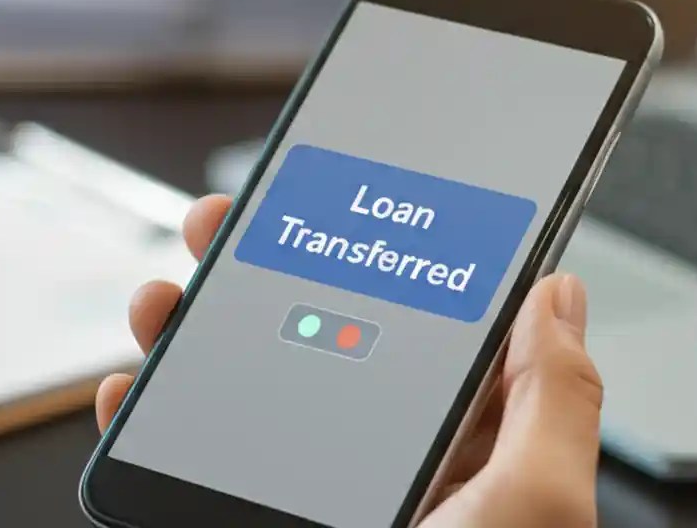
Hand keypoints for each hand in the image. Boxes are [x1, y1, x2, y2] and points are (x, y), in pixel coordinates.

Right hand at [97, 195, 603, 527]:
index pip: (444, 338)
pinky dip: (157, 418)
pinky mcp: (259, 519)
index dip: (400, 262)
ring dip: (201, 335)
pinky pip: (202, 465)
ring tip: (167, 294)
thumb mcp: (534, 514)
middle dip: (272, 276)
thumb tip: (563, 290)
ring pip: (257, 397)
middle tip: (232, 222)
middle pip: (332, 347)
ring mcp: (324, 501)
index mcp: (476, 462)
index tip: (354, 201)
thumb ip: (557, 399)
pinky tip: (134, 387)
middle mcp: (398, 477)